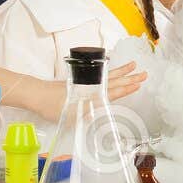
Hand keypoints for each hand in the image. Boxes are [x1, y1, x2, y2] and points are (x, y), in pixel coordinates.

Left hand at [26, 63, 145, 121]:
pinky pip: (100, 76)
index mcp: (92, 97)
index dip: (126, 89)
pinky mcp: (80, 83)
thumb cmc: (53, 108)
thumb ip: (86, 116)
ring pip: (108, 76)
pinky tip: (113, 71)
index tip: (138, 84)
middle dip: (130, 78)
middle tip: (144, 74)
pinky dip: (110, 72)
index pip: (113, 92)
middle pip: (114, 82)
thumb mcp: (71, 117)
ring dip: (122, 71)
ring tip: (133, 65)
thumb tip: (100, 113)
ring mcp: (86, 84)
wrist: (38, 95)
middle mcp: (91, 88)